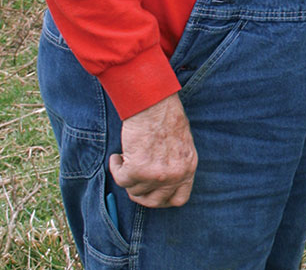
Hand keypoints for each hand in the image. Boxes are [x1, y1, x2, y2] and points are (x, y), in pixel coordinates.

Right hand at [109, 93, 196, 207]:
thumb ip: (175, 165)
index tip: (150, 192)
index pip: (179, 199)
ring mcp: (157, 174)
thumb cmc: (166, 119)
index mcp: (189, 168)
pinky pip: (120, 180)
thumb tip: (160, 184)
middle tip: (133, 177)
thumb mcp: (181, 145)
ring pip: (134, 190)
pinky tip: (119, 155)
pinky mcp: (138, 170)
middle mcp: (175, 175)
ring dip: (127, 176)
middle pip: (154, 202)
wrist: (154, 104)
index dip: (162, 199)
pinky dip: (116, 168)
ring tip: (127, 157)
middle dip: (140, 192)